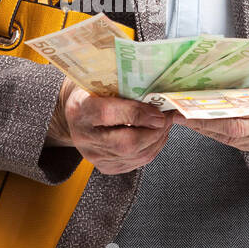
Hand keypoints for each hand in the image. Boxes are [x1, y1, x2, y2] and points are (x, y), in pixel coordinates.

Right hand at [46, 76, 173, 173]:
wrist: (79, 113)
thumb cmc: (93, 92)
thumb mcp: (102, 80)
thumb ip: (124, 85)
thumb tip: (156, 92)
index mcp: (80, 109)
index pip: (108, 114)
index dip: (138, 114)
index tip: (158, 111)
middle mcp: (84, 137)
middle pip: (126, 143)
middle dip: (155, 131)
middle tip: (169, 117)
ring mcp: (94, 156)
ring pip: (135, 155)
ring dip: (158, 140)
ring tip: (167, 124)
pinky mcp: (106, 167)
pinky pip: (137, 162)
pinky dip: (152, 148)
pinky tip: (157, 135)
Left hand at [175, 73, 248, 152]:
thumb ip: (242, 68)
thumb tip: (209, 66)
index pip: (245, 103)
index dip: (217, 107)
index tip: (194, 103)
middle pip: (237, 126)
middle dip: (205, 122)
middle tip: (183, 115)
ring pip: (234, 137)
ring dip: (207, 130)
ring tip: (187, 120)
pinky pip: (237, 144)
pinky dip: (217, 135)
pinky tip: (202, 127)